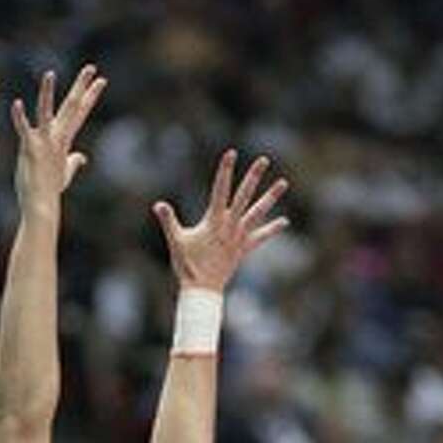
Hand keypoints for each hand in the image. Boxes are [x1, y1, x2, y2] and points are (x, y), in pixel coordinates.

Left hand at [11, 65, 106, 211]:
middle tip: (91, 68)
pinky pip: (24, 129)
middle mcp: (57, 137)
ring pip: (46, 112)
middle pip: (71, 107)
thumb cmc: (50, 190)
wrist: (41, 205)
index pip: (80, 113)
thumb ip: (73, 161)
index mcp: (64, 140)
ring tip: (49, 74)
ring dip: (47, 93)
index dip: (91, 96)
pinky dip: (20, 117)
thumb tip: (81, 157)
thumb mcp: (65, 172)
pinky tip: (16, 103)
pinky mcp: (30, 149)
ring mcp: (44, 142)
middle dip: (82, 87)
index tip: (101, 80)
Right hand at [153, 150, 287, 291]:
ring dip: (270, 197)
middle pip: (244, 196)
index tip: (231, 153)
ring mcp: (239, 237)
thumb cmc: (187, 265)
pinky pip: (261, 237)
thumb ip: (168, 220)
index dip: (225, 171)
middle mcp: (230, 225)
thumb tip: (158, 205)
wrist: (202, 289)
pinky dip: (272, 229)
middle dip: (253, 177)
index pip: (220, 189)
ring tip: (283, 183)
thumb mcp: (176, 240)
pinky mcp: (244, 249)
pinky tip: (284, 221)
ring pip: (258, 212)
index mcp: (214, 220)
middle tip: (264, 160)